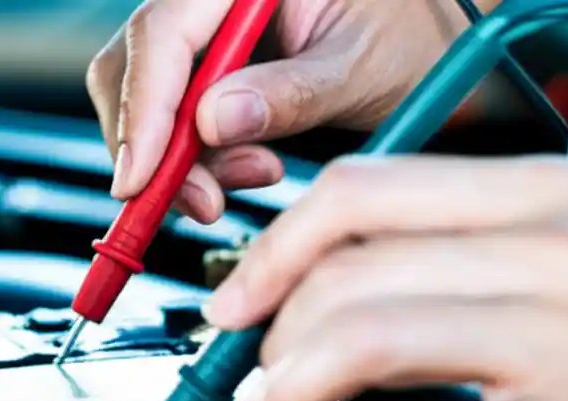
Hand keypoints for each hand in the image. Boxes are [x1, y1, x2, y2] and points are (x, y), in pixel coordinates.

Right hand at [87, 0, 497, 223]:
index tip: (141, 179)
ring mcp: (203, 31)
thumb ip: (290, 93)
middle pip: (133, 68)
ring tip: (252, 175)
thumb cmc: (414, 34)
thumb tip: (215, 122)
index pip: (162, 32)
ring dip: (180, 160)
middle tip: (199, 203)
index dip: (142, 109)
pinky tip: (250, 164)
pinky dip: (198, 159)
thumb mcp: (362, 67)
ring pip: (143, 100)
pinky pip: (171, 118)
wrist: (434, 41)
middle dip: (154, 146)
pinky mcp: (204, 69)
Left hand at [203, 155, 567, 400]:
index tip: (237, 303)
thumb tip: (320, 282)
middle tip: (253, 387)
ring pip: (371, 340)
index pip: (361, 193)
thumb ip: (454, 254)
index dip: (273, 250)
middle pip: (349, 273)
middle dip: (270, 339)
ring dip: (285, 393)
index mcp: (534, 194)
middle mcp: (550, 249)